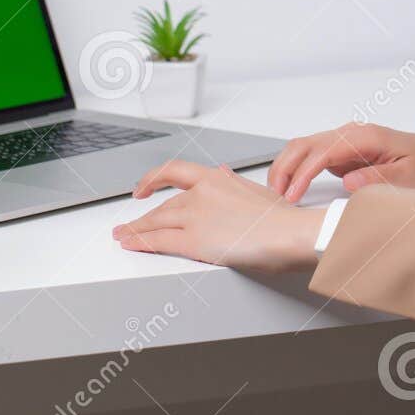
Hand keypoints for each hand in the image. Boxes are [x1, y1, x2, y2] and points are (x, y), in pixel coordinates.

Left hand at [113, 162, 322, 270]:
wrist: (291, 232)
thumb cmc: (283, 219)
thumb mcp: (257, 191)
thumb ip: (234, 183)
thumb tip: (222, 173)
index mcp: (216, 179)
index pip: (176, 171)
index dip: (154, 178)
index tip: (144, 187)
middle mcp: (201, 193)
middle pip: (163, 204)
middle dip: (143, 215)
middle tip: (129, 223)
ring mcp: (196, 216)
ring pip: (156, 221)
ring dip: (136, 230)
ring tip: (123, 236)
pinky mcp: (194, 240)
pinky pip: (159, 240)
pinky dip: (140, 241)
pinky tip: (130, 243)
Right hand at [266, 121, 414, 200]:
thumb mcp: (409, 177)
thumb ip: (377, 178)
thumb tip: (347, 183)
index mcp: (364, 137)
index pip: (322, 153)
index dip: (302, 174)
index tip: (292, 196)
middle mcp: (349, 134)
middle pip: (303, 145)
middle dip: (284, 169)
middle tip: (275, 197)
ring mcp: (344, 140)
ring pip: (303, 147)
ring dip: (286, 167)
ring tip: (278, 193)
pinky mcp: (342, 150)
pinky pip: (311, 155)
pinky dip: (296, 169)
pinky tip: (290, 187)